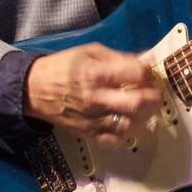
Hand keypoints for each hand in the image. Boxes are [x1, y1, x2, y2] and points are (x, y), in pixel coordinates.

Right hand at [23, 43, 161, 147]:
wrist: (34, 89)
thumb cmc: (64, 66)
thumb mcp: (90, 52)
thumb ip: (120, 57)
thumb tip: (147, 59)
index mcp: (96, 74)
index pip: (135, 74)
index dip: (148, 72)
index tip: (149, 71)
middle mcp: (96, 99)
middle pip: (137, 103)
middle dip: (154, 97)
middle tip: (156, 93)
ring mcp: (92, 119)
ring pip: (129, 124)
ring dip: (144, 116)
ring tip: (145, 107)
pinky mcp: (88, 133)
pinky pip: (115, 139)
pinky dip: (127, 132)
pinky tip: (128, 121)